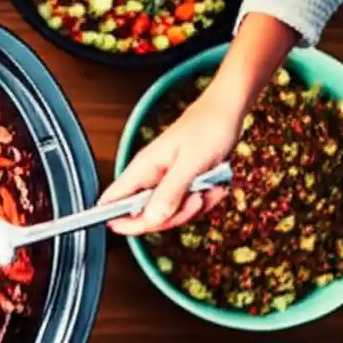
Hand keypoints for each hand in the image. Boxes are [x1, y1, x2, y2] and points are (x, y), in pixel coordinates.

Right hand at [101, 84, 242, 234]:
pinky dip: (206, 199)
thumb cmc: (208, 127)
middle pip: (147, 216)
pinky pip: (190, 206)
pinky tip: (213, 184)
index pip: (113, 200)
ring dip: (195, 206)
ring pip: (172, 213)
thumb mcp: (191, 163)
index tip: (132, 230)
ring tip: (207, 186)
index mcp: (143, 168)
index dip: (118, 219)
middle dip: (175, 214)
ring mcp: (168, 182)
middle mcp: (152, 177)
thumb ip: (170, 192)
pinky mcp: (183, 185)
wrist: (229, 112)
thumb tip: (151, 218)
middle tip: (194, 198)